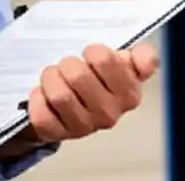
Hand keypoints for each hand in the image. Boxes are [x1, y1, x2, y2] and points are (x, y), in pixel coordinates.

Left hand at [23, 42, 159, 143]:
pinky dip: (38, 97)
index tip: (92, 57)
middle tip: (70, 67)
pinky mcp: (56, 133)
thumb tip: (146, 58)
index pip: (103, 59)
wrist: (74, 107)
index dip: (93, 52)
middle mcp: (108, 114)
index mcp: (128, 95)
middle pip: (77, 74)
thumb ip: (141, 58)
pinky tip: (46, 96)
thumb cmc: (99, 82)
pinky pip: (40, 110)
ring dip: (51, 78)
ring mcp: (82, 126)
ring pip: (58, 92)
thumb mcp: (122, 66)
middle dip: (68, 64)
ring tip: (56, 78)